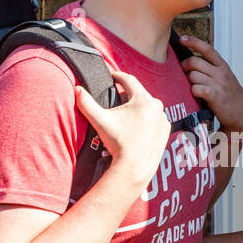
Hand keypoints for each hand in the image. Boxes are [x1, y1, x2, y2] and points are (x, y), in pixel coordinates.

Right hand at [75, 69, 169, 189]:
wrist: (134, 167)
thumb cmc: (118, 142)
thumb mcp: (100, 120)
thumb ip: (86, 103)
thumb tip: (76, 89)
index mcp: (143, 99)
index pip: (129, 80)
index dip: (118, 76)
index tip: (112, 75)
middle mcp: (157, 106)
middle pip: (138, 95)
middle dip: (126, 95)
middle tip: (115, 99)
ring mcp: (163, 119)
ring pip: (147, 107)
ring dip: (137, 108)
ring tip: (125, 115)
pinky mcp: (166, 130)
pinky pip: (155, 119)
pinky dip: (146, 120)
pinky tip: (136, 127)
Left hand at [178, 35, 242, 134]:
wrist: (242, 113)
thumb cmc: (230, 95)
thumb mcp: (224, 77)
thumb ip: (211, 68)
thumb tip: (192, 60)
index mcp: (223, 66)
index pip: (207, 49)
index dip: (194, 42)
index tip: (182, 39)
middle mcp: (221, 73)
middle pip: (194, 61)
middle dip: (184, 66)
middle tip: (183, 73)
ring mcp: (218, 85)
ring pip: (193, 76)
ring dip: (188, 81)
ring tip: (192, 86)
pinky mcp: (215, 97)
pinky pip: (197, 89)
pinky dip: (193, 91)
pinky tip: (196, 94)